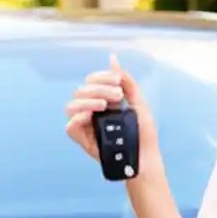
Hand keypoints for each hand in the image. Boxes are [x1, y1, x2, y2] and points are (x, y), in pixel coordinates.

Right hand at [64, 53, 162, 177]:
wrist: (146, 158)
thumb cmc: (144, 133)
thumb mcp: (138, 103)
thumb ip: (126, 82)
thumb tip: (113, 59)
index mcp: (104, 100)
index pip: (92, 81)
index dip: (102, 76)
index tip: (118, 81)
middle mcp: (93, 110)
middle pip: (81, 90)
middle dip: (99, 88)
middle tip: (117, 96)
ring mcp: (87, 125)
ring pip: (71, 105)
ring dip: (86, 101)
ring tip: (104, 106)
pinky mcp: (83, 140)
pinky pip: (70, 126)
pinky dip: (77, 118)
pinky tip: (91, 117)